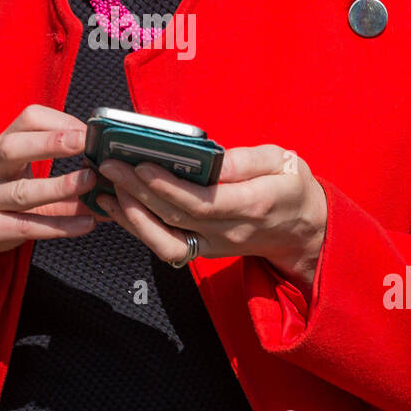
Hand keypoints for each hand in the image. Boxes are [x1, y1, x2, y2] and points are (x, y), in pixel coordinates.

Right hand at [0, 105, 97, 291]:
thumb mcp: (14, 188)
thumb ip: (56, 189)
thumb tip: (104, 187)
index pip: (25, 121)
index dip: (58, 122)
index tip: (88, 132)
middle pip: (15, 147)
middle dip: (51, 142)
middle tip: (85, 141)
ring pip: (21, 191)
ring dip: (60, 186)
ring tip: (91, 182)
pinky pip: (23, 228)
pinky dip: (57, 226)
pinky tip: (85, 224)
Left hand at [94, 144, 326, 288]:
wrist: (303, 231)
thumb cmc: (291, 188)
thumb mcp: (284, 162)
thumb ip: (246, 160)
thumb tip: (212, 160)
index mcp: (253, 204)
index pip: (203, 202)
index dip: (169, 187)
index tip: (141, 165)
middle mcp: (230, 231)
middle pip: (176, 217)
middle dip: (138, 192)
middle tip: (110, 165)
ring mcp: (214, 245)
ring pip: (165, 241)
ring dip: (131, 216)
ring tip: (107, 188)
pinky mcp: (203, 250)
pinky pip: (166, 245)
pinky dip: (138, 227)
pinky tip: (118, 206)